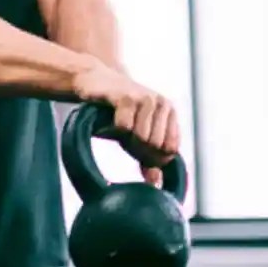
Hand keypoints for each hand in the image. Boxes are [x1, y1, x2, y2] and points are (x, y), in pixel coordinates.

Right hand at [71, 62, 180, 182]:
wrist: (97, 82)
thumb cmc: (120, 112)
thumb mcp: (137, 137)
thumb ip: (150, 159)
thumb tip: (155, 184)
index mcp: (170, 113)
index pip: (170, 150)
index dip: (154, 158)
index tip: (139, 151)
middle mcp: (163, 104)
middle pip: (155, 146)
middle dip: (138, 149)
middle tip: (125, 138)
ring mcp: (146, 98)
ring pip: (141, 138)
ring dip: (126, 139)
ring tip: (120, 127)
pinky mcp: (127, 97)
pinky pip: (125, 128)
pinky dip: (115, 128)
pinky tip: (112, 117)